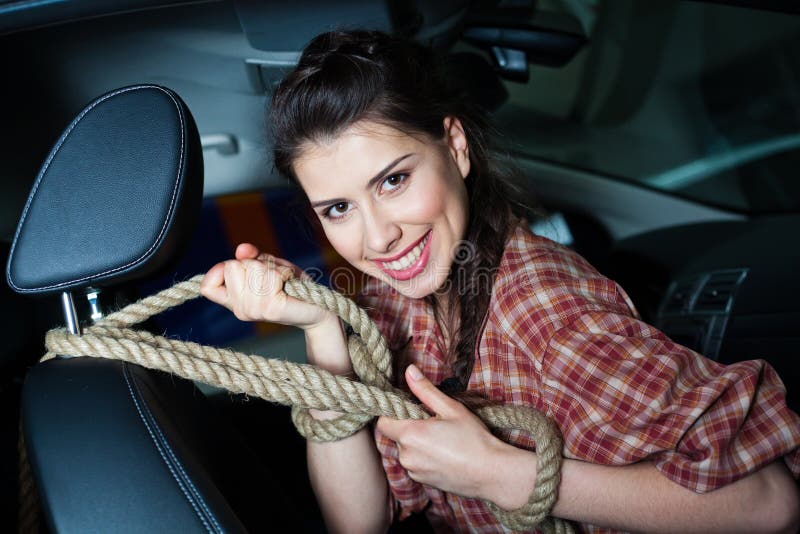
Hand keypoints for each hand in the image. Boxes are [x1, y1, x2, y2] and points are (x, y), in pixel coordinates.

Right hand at [200, 243, 334, 329]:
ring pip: (252, 268)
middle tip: (273, 277)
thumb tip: (241, 249)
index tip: (240, 267)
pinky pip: (269, 275)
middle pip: (232, 267)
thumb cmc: (293, 286)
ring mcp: (254, 310)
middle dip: (254, 263)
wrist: (318, 307)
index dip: (219, 271)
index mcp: (235, 302)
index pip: (208, 286)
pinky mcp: (271, 308)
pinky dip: (282, 272)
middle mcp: (240, 310)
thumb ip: (253, 258)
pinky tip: (289, 283)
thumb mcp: (269, 267)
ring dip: (271, 268)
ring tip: (283, 281)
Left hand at [376, 365, 508, 498]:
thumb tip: (409, 371)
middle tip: (433, 421)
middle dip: (409, 426)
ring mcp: (414, 471)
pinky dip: (423, 457)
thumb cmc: (473, 439)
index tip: (409, 407)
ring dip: (416, 442)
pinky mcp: (422, 481)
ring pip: (406, 450)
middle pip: (395, 435)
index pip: (383, 422)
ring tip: (441, 439)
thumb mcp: (451, 408)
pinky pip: (415, 463)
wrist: (491, 473)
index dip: (393, 412)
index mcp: (410, 435)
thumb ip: (425, 390)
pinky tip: (444, 453)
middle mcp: (407, 456)